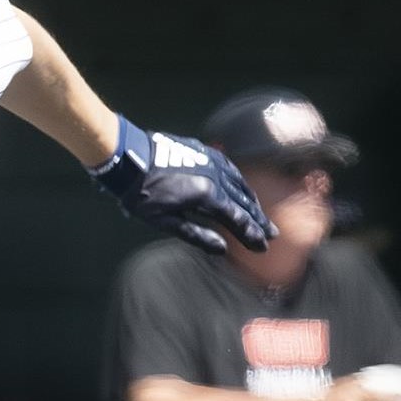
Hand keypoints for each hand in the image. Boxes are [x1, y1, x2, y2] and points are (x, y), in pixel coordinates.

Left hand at [89, 115, 273, 254]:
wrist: (129, 157)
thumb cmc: (142, 194)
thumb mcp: (165, 222)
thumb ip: (196, 235)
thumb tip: (222, 248)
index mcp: (206, 195)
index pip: (237, 219)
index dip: (251, 234)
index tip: (262, 247)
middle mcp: (215, 176)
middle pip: (244, 202)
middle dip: (258, 220)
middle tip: (271, 235)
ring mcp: (212, 161)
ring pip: (240, 184)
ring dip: (252, 202)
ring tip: (260, 216)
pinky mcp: (205, 152)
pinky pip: (231, 170)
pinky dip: (241, 183)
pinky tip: (243, 190)